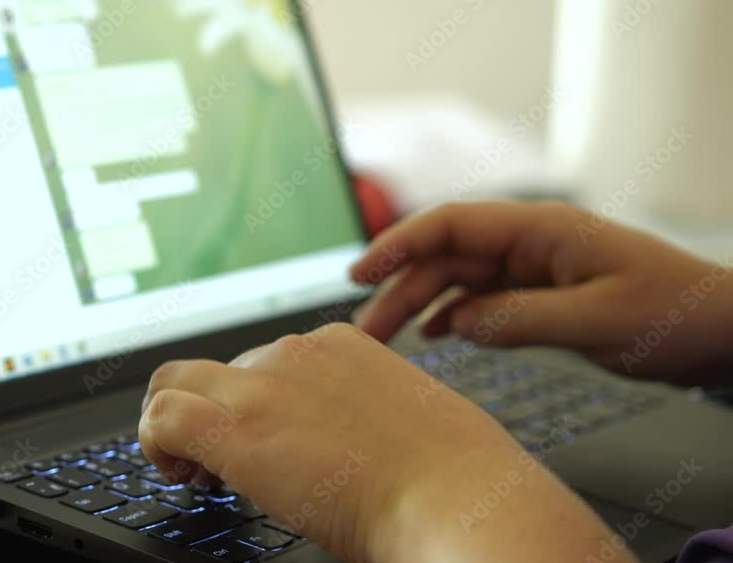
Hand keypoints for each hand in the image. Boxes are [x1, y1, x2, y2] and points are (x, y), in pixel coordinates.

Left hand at [138, 324, 630, 562]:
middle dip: (215, 414)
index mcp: (340, 345)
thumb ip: (364, 414)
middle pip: (221, 371)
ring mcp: (261, 386)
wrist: (458, 497)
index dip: (254, 404)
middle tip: (223, 464)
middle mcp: (295, 354)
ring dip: (175, 423)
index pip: (267, 361)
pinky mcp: (234, 429)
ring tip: (195, 471)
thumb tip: (346, 442)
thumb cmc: (452, 477)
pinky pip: (162, 418)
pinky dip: (155, 444)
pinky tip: (183, 476)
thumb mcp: (408, 419)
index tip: (266, 442)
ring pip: (175, 382)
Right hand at [350, 201, 732, 383]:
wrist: (722, 331)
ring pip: (459, 281)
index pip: (451, 225)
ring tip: (387, 341)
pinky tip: (435, 337)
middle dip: (399, 288)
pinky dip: (454, 317)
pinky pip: (483, 301)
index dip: (398, 244)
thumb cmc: (676, 315)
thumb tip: (455, 323)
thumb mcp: (598, 321)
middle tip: (365, 331)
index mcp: (541, 230)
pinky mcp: (541, 295)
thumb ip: (520, 320)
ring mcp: (534, 269)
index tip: (359, 272)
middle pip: (445, 257)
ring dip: (419, 306)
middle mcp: (529, 243)